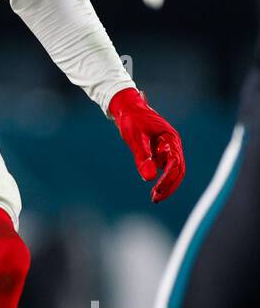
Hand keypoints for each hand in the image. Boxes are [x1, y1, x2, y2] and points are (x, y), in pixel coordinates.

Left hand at [109, 88, 184, 202]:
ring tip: (154, 196)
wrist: (127, 108)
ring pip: (173, 170)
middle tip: (155, 199)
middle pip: (178, 170)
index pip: (175, 164)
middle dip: (169, 186)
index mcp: (170, 139)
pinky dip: (161, 177)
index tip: (157, 192)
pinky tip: (151, 182)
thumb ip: (143, 158)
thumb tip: (149, 178)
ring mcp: (168, 148)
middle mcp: (173, 144)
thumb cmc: (132, 120)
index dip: (168, 180)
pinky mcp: (161, 151)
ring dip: (166, 184)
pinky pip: (165, 167)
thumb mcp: (135, 139)